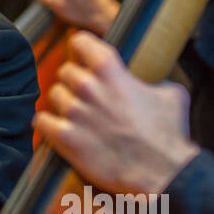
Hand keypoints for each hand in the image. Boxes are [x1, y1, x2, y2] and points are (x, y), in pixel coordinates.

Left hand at [34, 31, 199, 195]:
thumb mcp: (172, 94)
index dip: (82, 48)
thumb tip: (152, 83)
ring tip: (77, 115)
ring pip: (54, 94)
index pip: (80, 41)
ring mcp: (74, 112)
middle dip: (74, 82)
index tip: (83, 56)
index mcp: (110, 70)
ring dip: (64, 104)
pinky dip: (48, 125)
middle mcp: (88, 86)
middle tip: (86, 95)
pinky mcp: (64, 137)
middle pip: (65, 71)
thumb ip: (154, 81)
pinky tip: (58, 129)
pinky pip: (41, 121)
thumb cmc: (168, 134)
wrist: (162, 172)